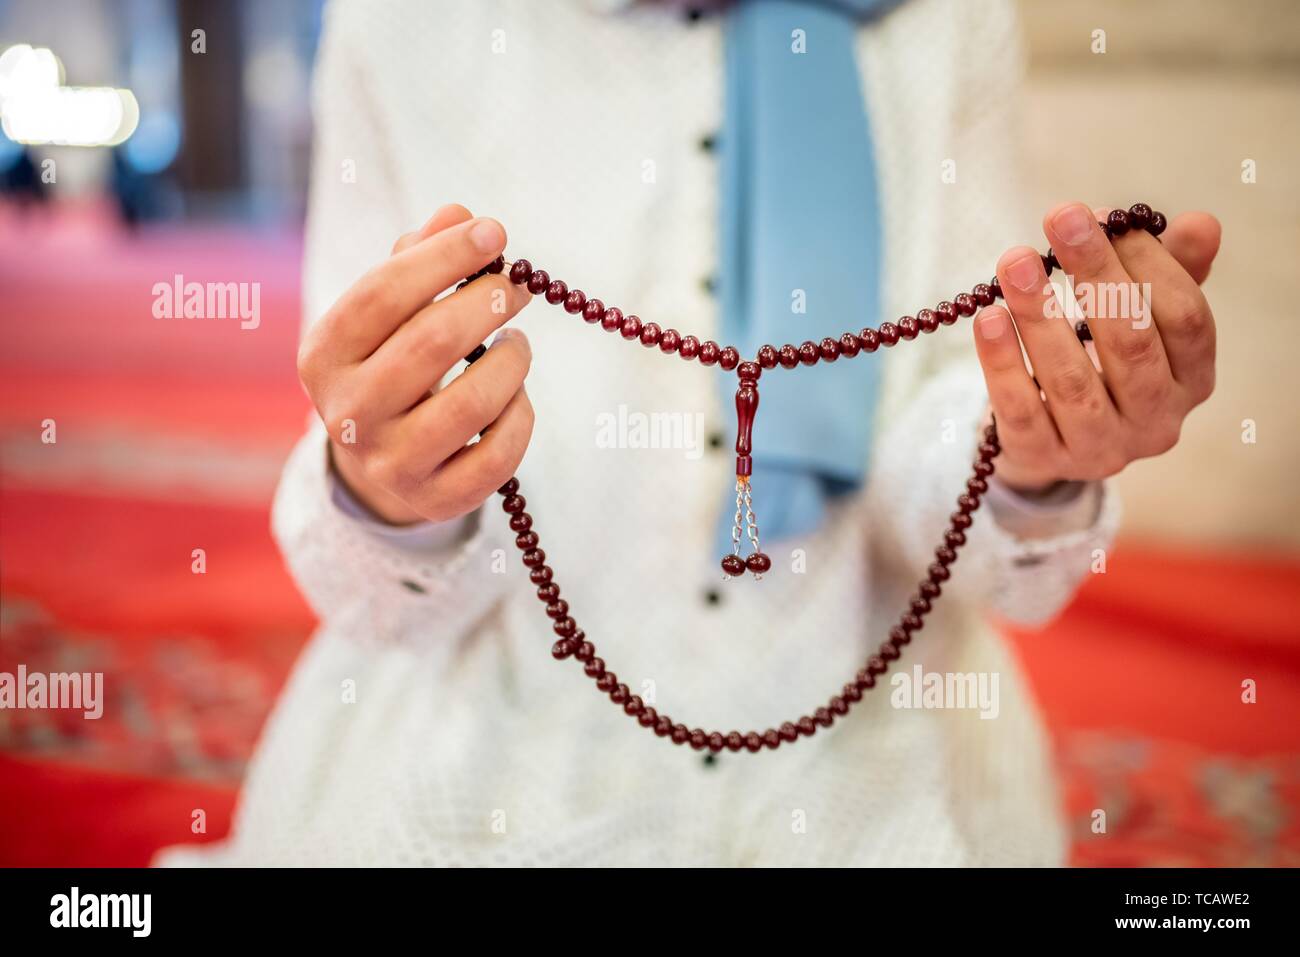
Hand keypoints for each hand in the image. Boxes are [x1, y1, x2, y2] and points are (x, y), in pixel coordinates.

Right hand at [297, 204, 533, 523]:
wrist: (377, 463)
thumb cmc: (389, 365)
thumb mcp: (386, 314)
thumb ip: (416, 259)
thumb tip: (460, 215)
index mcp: (323, 355)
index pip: (383, 294)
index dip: (444, 256)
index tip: (494, 232)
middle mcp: (347, 414)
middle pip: (432, 343)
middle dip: (488, 302)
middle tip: (519, 285)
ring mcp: (391, 463)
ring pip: (474, 402)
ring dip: (512, 361)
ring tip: (518, 344)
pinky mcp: (436, 500)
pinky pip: (499, 455)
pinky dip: (520, 415)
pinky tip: (516, 396)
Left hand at [973, 202, 1220, 492]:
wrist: (1053, 438)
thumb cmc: (1105, 361)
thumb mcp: (1142, 317)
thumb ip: (1170, 271)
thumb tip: (1202, 223)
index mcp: (1192, 380)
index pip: (1185, 318)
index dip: (1151, 263)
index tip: (1107, 216)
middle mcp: (1156, 421)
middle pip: (1131, 345)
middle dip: (1095, 275)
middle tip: (1061, 218)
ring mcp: (1100, 448)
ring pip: (1072, 381)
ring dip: (1040, 316)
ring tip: (1015, 262)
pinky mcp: (1044, 458)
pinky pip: (1021, 408)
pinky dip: (1002, 362)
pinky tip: (987, 318)